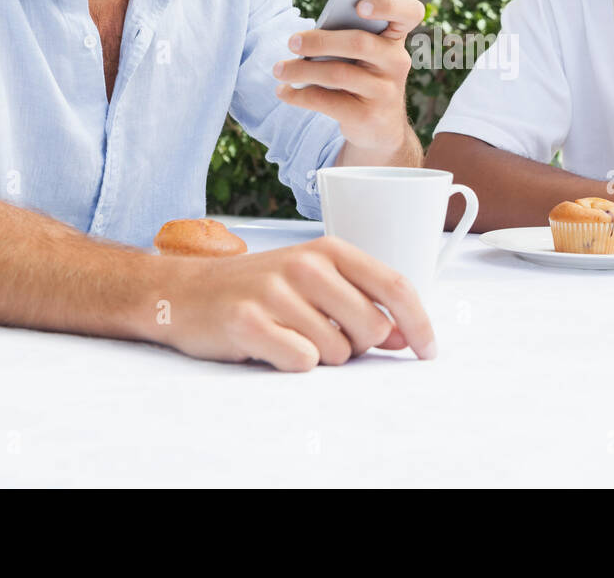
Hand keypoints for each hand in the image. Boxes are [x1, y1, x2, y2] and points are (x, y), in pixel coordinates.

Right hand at [154, 235, 435, 370]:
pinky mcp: (249, 321)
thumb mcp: (312, 281)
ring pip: (337, 351)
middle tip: (326, 337)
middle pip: (372, 327)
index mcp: (329, 249)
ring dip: (321, 356)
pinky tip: (270, 346)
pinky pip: (302, 362)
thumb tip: (402, 336)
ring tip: (290, 336)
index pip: (394, 285)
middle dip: (358, 345)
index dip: (419, 322)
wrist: (185, 293)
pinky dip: (292, 364)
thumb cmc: (258, 289)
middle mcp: (305, 265)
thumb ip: (360, 301)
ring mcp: (276, 292)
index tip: (428, 350)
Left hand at [272, 0, 424, 155]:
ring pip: (339, 74)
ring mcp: (385, 91)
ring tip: (279, 69)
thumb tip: (305, 38)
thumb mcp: (362, 55)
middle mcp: (397, 62)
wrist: (380, 128)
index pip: (409, 12)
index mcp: (395, 38)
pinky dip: (300, 96)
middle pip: (360, 43)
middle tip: (292, 41)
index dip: (388, 4)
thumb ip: (345, 37)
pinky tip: (285, 92)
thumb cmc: (363, 77)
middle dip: (320, 41)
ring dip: (302, 70)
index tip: (360, 6)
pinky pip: (327, 101)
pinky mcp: (367, 116)